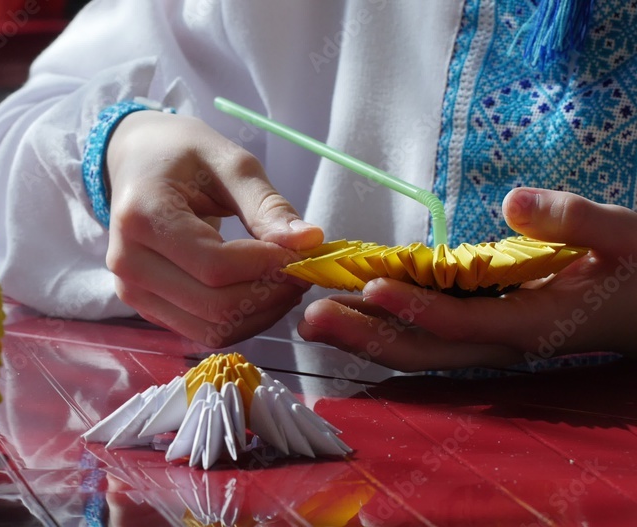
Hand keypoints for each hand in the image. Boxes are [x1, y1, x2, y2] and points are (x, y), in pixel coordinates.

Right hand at [105, 111, 321, 346]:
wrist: (136, 163)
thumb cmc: (182, 156)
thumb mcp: (229, 163)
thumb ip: (267, 206)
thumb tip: (310, 242)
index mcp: (142, 217)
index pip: (214, 265)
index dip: (266, 267)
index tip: (302, 253)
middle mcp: (127, 262)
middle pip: (214, 306)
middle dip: (270, 295)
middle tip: (302, 272)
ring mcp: (131, 291)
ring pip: (210, 330)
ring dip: (260, 315)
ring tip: (285, 284)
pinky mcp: (144, 307)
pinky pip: (201, 332)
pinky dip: (241, 321)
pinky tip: (260, 294)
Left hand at [298, 187, 636, 370]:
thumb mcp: (628, 237)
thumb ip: (575, 221)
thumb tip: (517, 203)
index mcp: (534, 323)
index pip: (463, 321)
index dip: (415, 308)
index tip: (370, 287)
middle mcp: (503, 343)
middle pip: (424, 349)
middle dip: (365, 337)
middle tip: (309, 318)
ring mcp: (490, 341)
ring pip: (418, 349)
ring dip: (365, 337)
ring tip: (312, 321)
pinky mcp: (483, 330)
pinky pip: (426, 337)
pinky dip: (386, 327)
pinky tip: (352, 314)